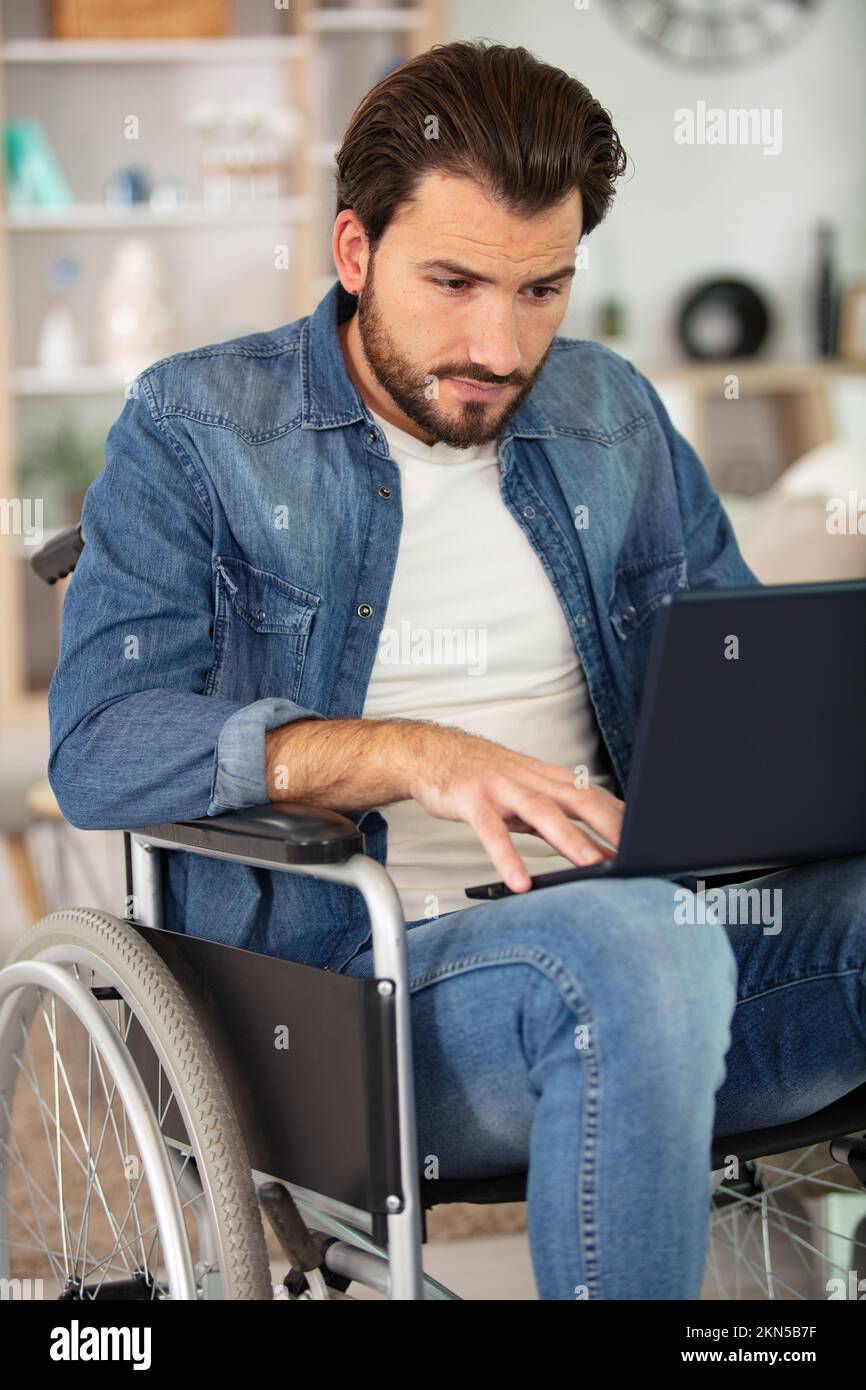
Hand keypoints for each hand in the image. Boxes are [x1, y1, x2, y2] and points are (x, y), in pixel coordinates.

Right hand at [407, 727, 624, 893]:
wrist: (432, 753)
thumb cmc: (486, 779)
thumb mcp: (527, 796)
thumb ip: (559, 821)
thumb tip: (598, 852)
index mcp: (550, 780)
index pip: (596, 798)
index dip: (624, 820)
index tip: (651, 843)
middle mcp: (532, 780)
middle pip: (579, 800)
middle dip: (611, 825)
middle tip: (638, 851)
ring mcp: (502, 788)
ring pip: (542, 811)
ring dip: (570, 838)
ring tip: (592, 864)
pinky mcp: (472, 800)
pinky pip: (492, 831)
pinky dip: (507, 857)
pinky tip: (519, 882)